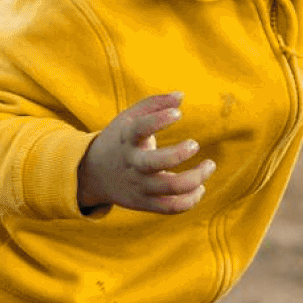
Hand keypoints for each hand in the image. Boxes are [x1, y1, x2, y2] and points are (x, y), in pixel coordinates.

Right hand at [77, 93, 213, 215]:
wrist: (93, 174)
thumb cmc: (120, 140)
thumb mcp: (128, 118)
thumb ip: (154, 104)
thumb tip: (181, 95)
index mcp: (127, 140)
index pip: (139, 129)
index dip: (159, 120)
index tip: (178, 113)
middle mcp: (133, 164)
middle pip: (155, 163)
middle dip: (180, 154)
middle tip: (195, 143)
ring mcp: (139, 186)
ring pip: (171, 188)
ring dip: (196, 178)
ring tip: (209, 165)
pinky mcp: (146, 203)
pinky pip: (172, 207)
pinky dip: (191, 199)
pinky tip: (200, 186)